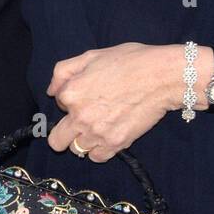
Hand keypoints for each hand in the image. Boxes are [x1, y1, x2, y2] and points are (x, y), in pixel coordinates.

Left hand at [46, 43, 181, 162]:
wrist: (162, 76)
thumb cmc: (130, 61)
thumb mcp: (92, 56)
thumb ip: (64, 72)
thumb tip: (52, 92)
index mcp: (72, 93)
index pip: (58, 105)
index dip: (71, 99)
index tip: (87, 94)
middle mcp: (80, 117)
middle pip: (57, 141)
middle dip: (65, 132)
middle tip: (81, 122)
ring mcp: (98, 133)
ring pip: (76, 150)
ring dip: (84, 140)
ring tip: (100, 125)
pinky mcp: (116, 144)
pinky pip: (97, 157)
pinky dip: (100, 150)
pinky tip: (109, 135)